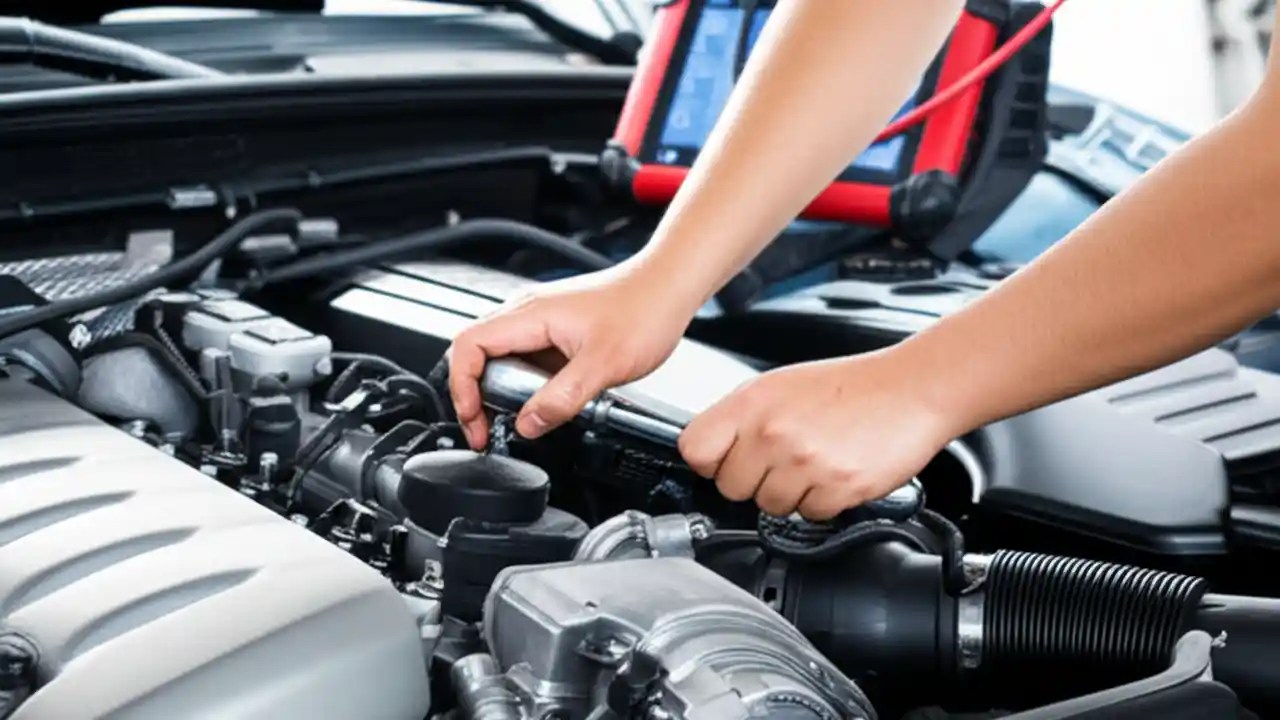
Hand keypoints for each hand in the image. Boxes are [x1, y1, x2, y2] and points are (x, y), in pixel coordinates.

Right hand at [449, 261, 698, 448]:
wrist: (669, 286)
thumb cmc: (644, 310)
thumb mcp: (603, 365)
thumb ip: (562, 398)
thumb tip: (527, 424)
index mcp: (529, 315)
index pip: (467, 347)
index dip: (461, 388)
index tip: (475, 420)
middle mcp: (527, 312)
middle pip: (475, 354)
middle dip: (473, 397)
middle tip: (486, 432)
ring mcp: (540, 320)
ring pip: (498, 357)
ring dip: (497, 391)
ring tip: (509, 422)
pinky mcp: (555, 329)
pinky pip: (523, 358)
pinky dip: (520, 384)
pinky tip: (537, 403)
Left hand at [678, 352, 954, 519]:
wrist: (912, 388)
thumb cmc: (849, 387)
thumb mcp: (781, 386)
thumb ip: (741, 418)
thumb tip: (708, 451)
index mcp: (753, 402)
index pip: (694, 450)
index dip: (710, 460)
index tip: (725, 459)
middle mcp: (773, 431)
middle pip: (730, 487)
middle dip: (753, 480)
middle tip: (783, 459)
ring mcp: (805, 461)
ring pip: (769, 506)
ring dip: (790, 493)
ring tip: (814, 462)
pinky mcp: (837, 487)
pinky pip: (809, 515)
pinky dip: (823, 502)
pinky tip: (835, 472)